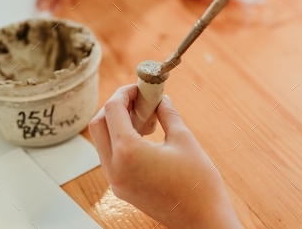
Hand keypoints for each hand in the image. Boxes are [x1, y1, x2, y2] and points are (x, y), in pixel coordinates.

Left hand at [89, 86, 242, 228]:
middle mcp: (115, 168)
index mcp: (128, 152)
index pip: (113, 110)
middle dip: (117, 107)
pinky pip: (112, 158)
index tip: (140, 87)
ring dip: (119, 124)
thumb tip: (161, 99)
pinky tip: (146, 136)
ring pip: (103, 142)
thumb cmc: (198, 182)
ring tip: (147, 118)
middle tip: (140, 99)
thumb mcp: (184, 139)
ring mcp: (116, 181)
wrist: (202, 219)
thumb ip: (167, 114)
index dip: (125, 92)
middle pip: (99, 125)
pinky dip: (122, 141)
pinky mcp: (123, 189)